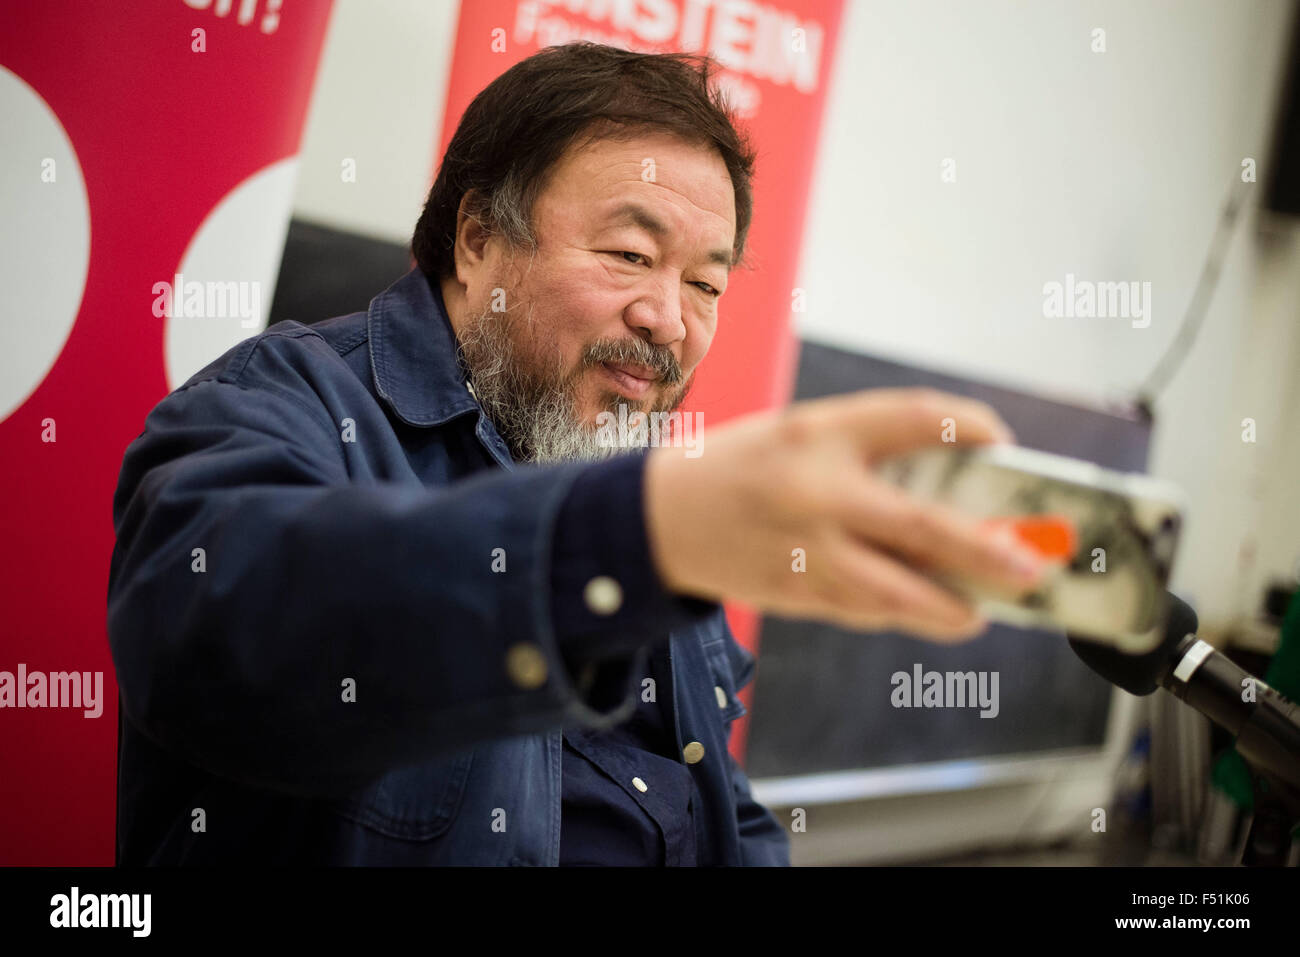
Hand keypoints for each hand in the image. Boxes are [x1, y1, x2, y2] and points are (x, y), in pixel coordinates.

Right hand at [643, 388, 1046, 642]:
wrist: (656, 517)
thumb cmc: (741, 468)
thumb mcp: (800, 433)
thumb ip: (868, 452)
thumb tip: (954, 491)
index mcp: (818, 431)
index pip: (916, 416)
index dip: (972, 425)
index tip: (1002, 440)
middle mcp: (816, 490)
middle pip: (924, 526)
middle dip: (988, 553)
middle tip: (1031, 568)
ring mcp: (805, 550)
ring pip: (900, 592)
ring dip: (951, 606)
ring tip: (984, 610)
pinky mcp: (795, 594)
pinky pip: (866, 610)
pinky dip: (903, 613)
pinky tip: (928, 610)